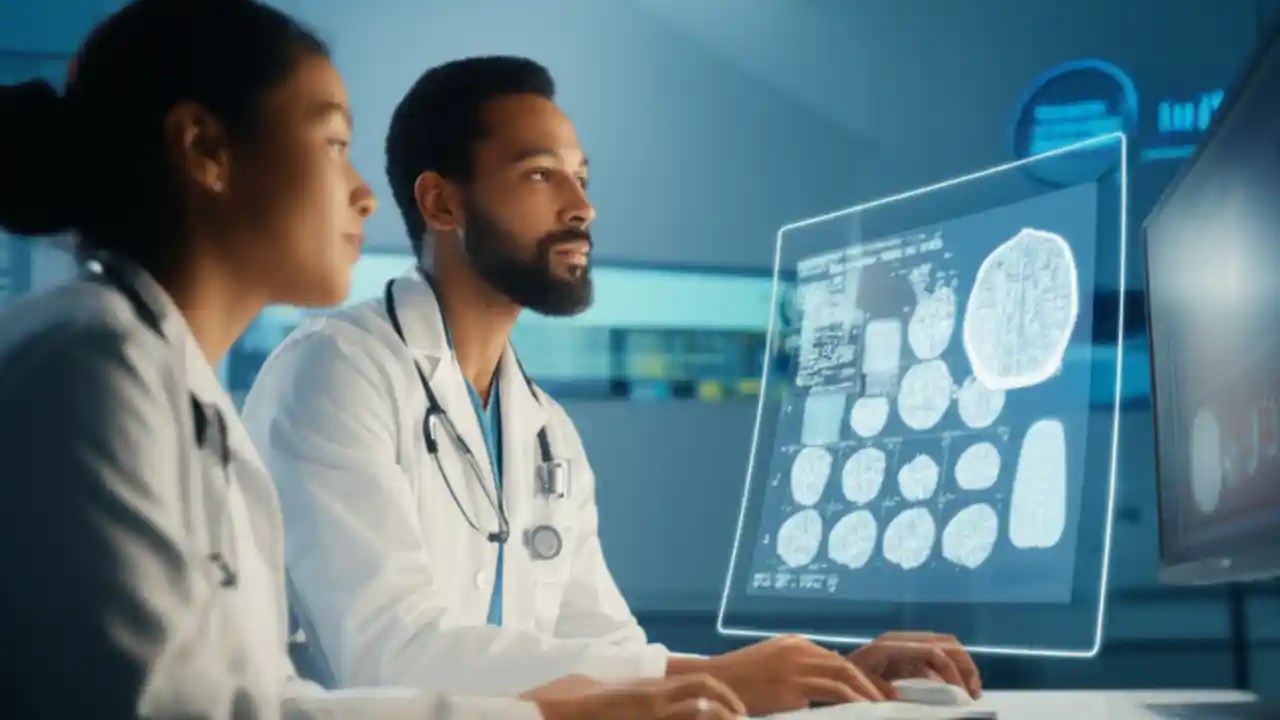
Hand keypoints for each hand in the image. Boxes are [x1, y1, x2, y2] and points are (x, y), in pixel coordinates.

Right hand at [523, 673, 746, 719]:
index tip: (736, 710)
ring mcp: (647, 719)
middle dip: (731, 712)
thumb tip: (632, 690)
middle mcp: (652, 702)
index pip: (701, 684)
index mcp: (646, 687)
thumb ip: (621, 689)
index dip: (725, 697)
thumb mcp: (596, 685)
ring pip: (698, 714)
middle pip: (708, 701)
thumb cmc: (564, 698)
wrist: (545, 712)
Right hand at [698, 635, 887, 714]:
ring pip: (844, 674)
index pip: (837, 660)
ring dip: (869, 692)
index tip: (878, 694)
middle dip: (872, 683)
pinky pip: (832, 691)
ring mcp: (794, 666)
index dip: (861, 677)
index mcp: (794, 645)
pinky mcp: (790, 685)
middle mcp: (798, 650)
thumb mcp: (768, 671)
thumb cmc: (736, 684)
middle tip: (892, 700)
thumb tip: (819, 692)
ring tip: (885, 708)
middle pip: (846, 664)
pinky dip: (854, 699)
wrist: (708, 684)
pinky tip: (865, 710)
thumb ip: (794, 674)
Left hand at [848, 631, 981, 698]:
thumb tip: (903, 700)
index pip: (933, 651)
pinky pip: (936, 659)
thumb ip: (882, 690)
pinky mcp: (908, 655)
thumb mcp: (862, 685)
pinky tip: (955, 692)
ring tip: (970, 693)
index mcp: (892, 646)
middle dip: (965, 666)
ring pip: (946, 648)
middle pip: (946, 643)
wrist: (834, 673)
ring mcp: (907, 646)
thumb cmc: (846, 680)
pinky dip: (950, 673)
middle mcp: (903, 640)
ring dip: (962, 668)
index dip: (953, 670)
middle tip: (974, 693)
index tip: (963, 695)